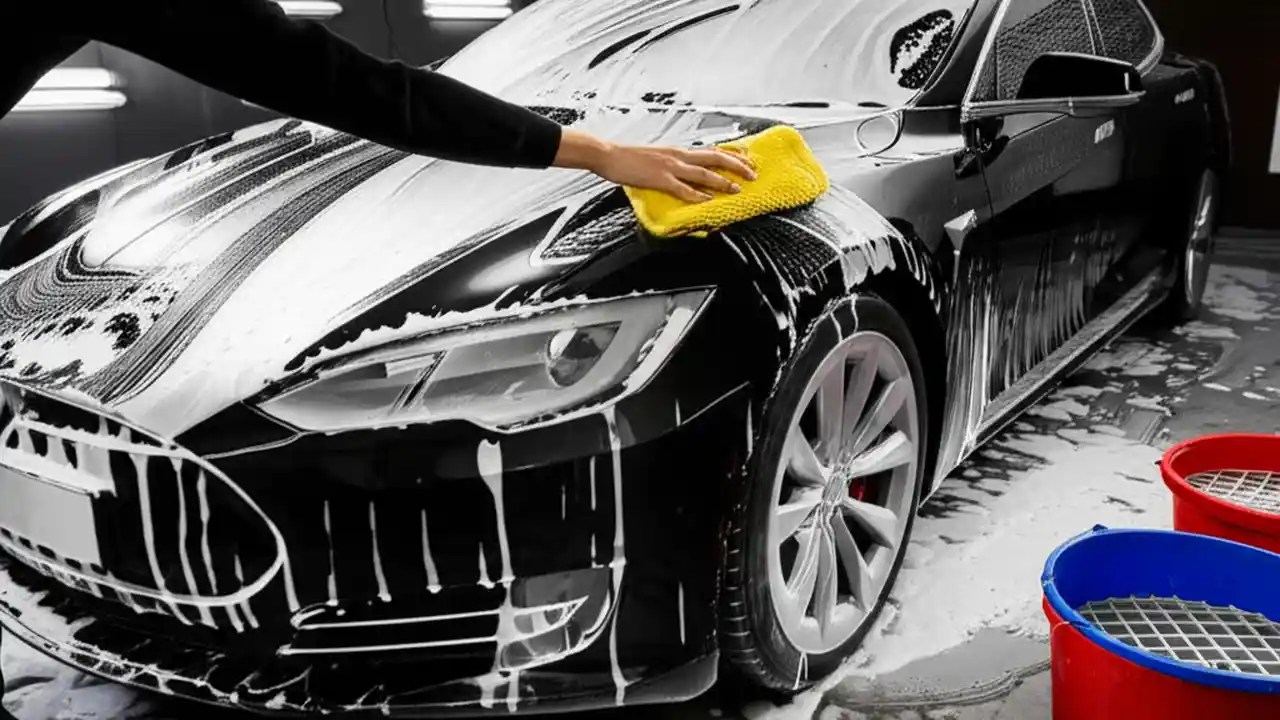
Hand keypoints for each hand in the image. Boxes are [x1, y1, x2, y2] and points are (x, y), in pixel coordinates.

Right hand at [553, 129, 756, 202]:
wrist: (609, 154)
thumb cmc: (629, 157)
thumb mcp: (657, 157)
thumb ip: (673, 165)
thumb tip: (685, 173)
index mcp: (678, 151)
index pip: (711, 150)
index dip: (732, 155)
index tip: (748, 159)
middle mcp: (678, 155)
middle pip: (714, 158)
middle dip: (736, 166)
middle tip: (753, 173)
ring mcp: (670, 167)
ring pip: (704, 173)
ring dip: (723, 181)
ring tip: (737, 189)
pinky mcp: (659, 178)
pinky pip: (683, 188)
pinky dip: (698, 195)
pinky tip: (709, 200)